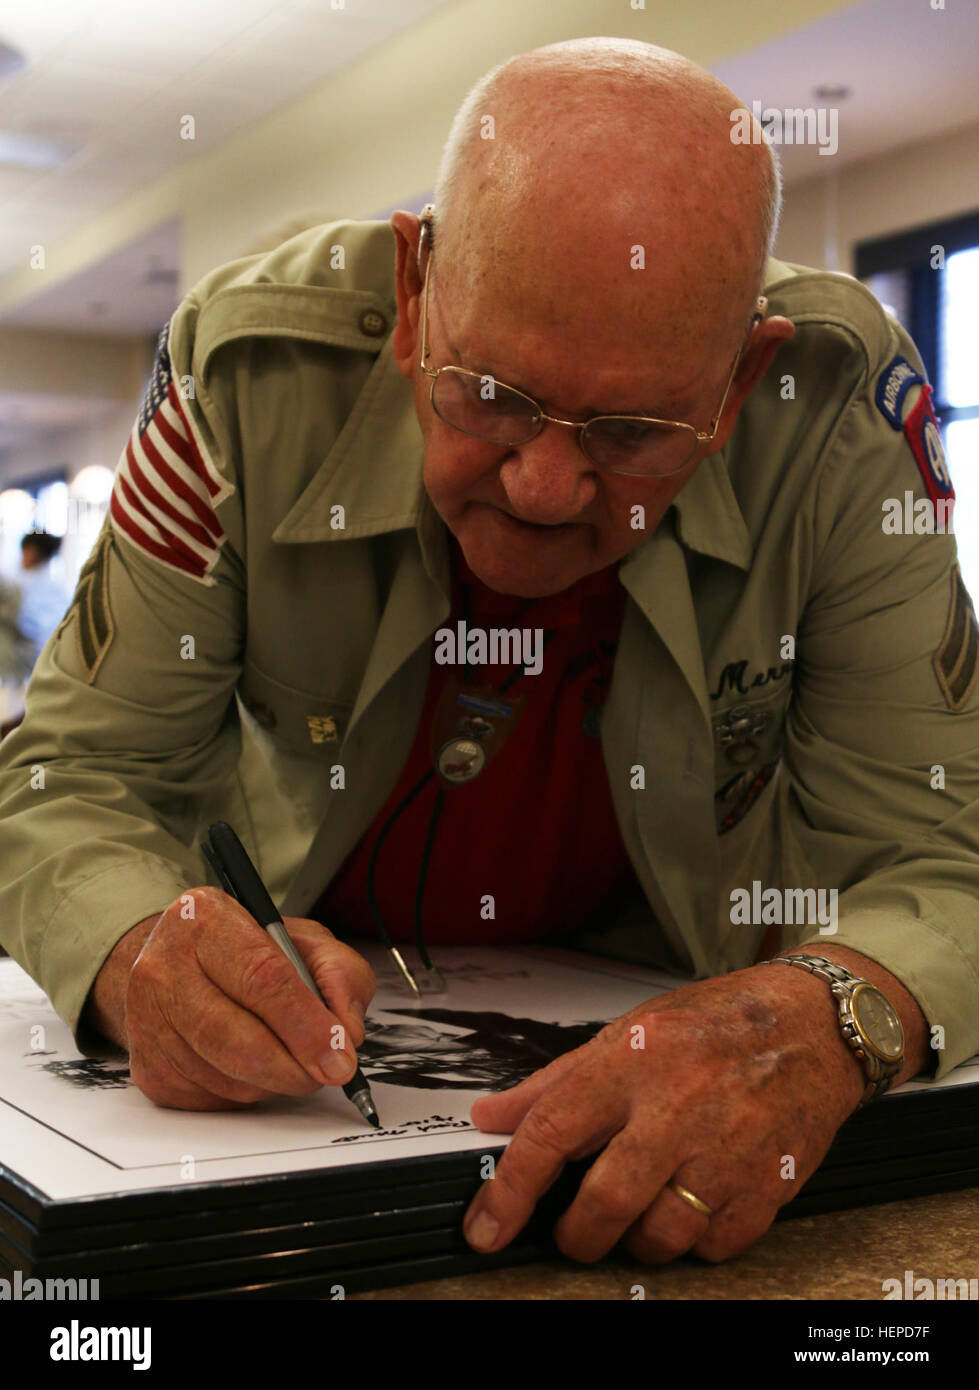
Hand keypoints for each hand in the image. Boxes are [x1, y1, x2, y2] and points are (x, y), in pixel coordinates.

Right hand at [85, 887, 374, 1109]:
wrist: (180, 964)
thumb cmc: (247, 952)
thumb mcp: (305, 941)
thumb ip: (339, 974)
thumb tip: (346, 1033)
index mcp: (205, 918)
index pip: (262, 979)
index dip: (307, 1025)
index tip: (340, 1054)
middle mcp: (164, 966)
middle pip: (239, 1040)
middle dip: (296, 1066)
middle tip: (330, 1071)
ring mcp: (147, 1020)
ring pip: (229, 1077)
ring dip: (275, 1081)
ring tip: (289, 1056)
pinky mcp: (148, 1068)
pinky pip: (213, 1099)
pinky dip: (247, 1092)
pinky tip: (252, 1064)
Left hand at [462, 964, 867, 1263]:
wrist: (815, 1023)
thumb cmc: (718, 1023)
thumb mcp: (627, 1032)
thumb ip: (556, 1081)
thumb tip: (492, 1116)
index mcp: (631, 1061)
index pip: (550, 1134)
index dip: (508, 1192)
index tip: (485, 1229)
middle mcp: (677, 1105)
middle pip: (604, 1202)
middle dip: (576, 1235)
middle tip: (573, 1233)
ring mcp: (727, 1149)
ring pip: (659, 1236)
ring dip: (635, 1240)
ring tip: (638, 1213)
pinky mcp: (768, 1185)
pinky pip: (713, 1248)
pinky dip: (692, 1242)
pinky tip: (690, 1207)